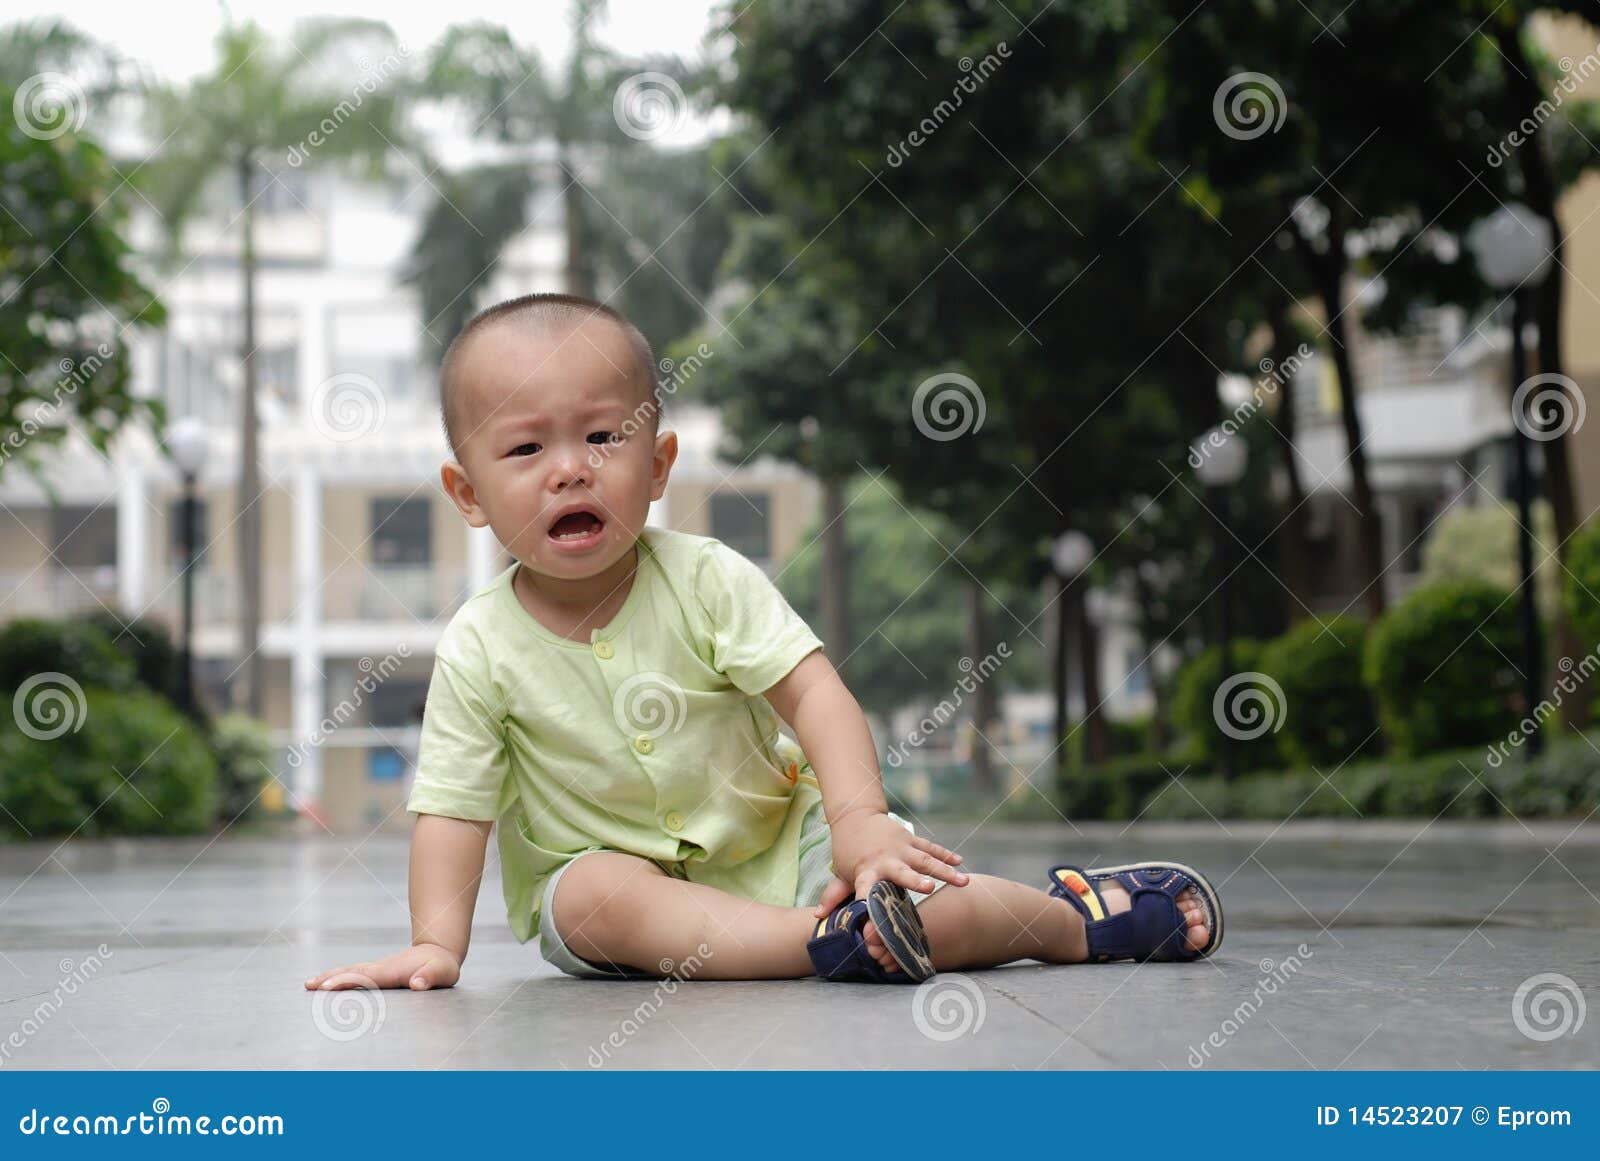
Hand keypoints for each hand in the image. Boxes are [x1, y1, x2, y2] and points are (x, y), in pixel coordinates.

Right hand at [303, 942, 461, 991]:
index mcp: (391, 971)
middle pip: (350, 972)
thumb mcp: (442, 973)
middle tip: (308, 985)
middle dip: (329, 978)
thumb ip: (430, 977)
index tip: (327, 986)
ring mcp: (378, 969)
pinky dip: (338, 977)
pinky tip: (327, 984)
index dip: (346, 981)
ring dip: (329, 976)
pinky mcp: (378, 973)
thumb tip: (418, 985)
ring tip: (308, 984)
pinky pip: (354, 975)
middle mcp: (380, 968)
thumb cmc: (442, 966)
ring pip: (349, 971)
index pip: (364, 977)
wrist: (440, 951)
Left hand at [812, 809, 967, 915]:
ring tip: (963, 881)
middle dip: (915, 880)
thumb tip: (818, 917)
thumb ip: (833, 895)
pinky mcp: (910, 840)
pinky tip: (961, 862)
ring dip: (944, 870)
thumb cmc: (848, 851)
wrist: (855, 817)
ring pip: (925, 860)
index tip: (876, 919)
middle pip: (902, 872)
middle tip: (929, 888)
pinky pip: (931, 848)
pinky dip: (945, 855)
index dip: (869, 902)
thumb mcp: (840, 873)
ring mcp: (901, 848)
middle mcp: (886, 860)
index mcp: (866, 872)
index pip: (866, 890)